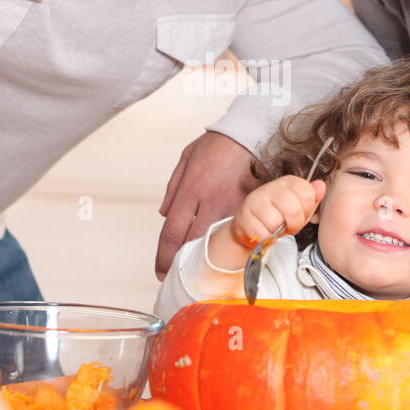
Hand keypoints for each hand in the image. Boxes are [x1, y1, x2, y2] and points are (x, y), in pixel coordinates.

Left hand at [156, 130, 260, 279]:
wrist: (247, 134)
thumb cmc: (216, 145)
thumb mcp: (186, 160)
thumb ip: (173, 188)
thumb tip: (163, 213)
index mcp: (190, 190)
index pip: (171, 232)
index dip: (164, 256)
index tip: (161, 271)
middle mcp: (208, 201)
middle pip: (192, 242)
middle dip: (182, 262)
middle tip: (178, 276)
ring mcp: (230, 205)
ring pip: (215, 241)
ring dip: (206, 256)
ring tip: (199, 268)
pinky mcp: (248, 206)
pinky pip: (236, 230)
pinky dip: (229, 242)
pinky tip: (225, 251)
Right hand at [202, 176, 327, 273]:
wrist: (252, 230)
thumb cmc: (280, 218)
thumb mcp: (301, 209)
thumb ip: (312, 198)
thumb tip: (321, 185)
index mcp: (288, 182)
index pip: (307, 194)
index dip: (306, 211)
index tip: (299, 215)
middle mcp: (271, 187)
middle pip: (292, 208)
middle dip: (294, 224)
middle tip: (287, 226)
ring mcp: (255, 199)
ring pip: (275, 221)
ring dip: (277, 232)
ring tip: (274, 229)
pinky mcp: (243, 215)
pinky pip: (261, 232)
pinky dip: (264, 238)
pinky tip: (263, 233)